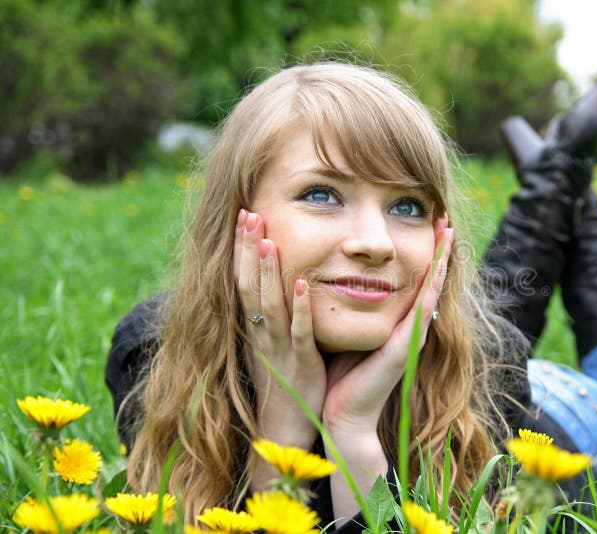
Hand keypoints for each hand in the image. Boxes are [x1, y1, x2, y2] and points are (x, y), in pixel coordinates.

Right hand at [234, 209, 325, 453]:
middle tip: (248, 213)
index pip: (243, 279)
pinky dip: (300, 308)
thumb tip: (277, 276)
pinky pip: (299, 332)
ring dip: (266, 272)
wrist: (286, 424)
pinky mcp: (300, 363)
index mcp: (255, 325)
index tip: (244, 215)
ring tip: (267, 240)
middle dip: (247, 250)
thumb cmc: (283, 378)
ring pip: (268, 305)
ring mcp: (278, 348)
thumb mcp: (273, 339)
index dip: (242, 248)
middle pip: (248, 285)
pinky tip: (304, 284)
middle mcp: (261, 333)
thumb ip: (274, 309)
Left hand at [321, 215, 454, 436]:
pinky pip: (420, 311)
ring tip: (448, 230)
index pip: (416, 280)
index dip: (425, 252)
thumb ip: (355, 309)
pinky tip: (433, 263)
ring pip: (433, 290)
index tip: (429, 223)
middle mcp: (411, 328)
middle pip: (431, 280)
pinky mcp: (405, 348)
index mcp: (398, 323)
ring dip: (442, 259)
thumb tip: (344, 280)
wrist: (344, 416)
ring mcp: (412, 338)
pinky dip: (429, 286)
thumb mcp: (352, 332)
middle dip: (440, 248)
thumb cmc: (344, 375)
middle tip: (447, 217)